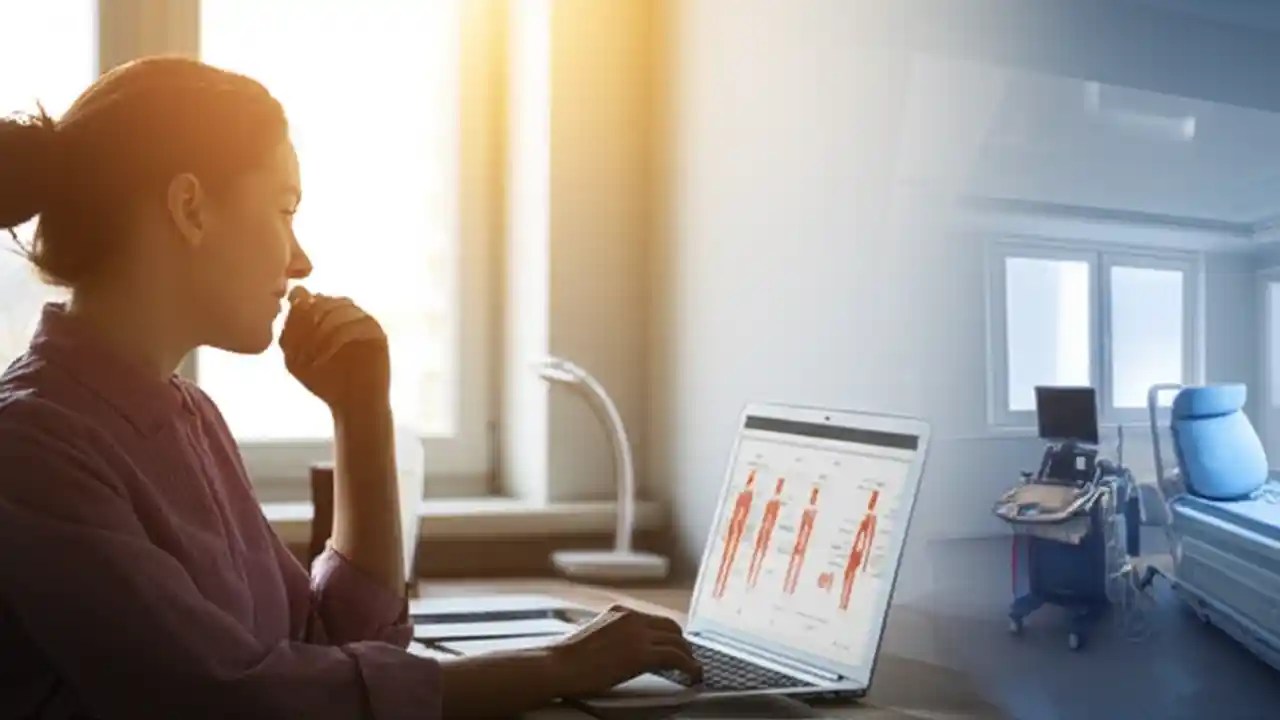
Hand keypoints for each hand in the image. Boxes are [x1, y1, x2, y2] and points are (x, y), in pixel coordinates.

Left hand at [280, 286, 389, 412]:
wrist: (353, 405)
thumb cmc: (324, 381)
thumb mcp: (295, 356)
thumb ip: (290, 328)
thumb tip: (298, 295)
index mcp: (325, 313)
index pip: (303, 295)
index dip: (292, 315)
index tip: (287, 342)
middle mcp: (346, 311)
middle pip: (320, 299)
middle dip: (304, 325)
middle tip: (296, 352)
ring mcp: (363, 319)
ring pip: (338, 308)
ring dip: (318, 333)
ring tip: (309, 358)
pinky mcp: (377, 332)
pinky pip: (353, 325)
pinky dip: (332, 342)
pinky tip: (322, 359)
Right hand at [547, 604, 701, 697]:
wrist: (557, 665)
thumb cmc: (566, 658)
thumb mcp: (592, 635)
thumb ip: (611, 635)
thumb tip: (622, 649)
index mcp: (619, 611)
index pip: (654, 619)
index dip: (669, 633)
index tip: (675, 644)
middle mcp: (631, 617)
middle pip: (671, 627)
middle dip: (682, 642)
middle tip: (688, 658)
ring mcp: (638, 634)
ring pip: (677, 641)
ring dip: (689, 656)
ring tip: (694, 669)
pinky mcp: (641, 654)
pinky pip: (677, 657)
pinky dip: (690, 666)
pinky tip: (693, 675)